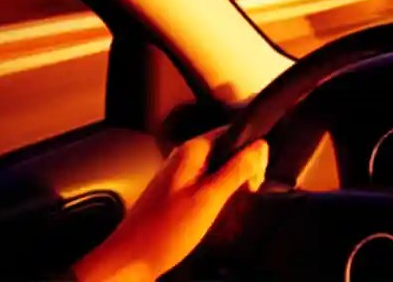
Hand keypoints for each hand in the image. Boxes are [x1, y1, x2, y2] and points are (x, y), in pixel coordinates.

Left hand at [73, 134, 267, 281]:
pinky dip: (219, 195)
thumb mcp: (209, 199)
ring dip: (232, 184)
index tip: (257, 175)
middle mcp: (184, 157)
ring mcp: (180, 174)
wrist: (131, 259)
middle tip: (247, 192)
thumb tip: (261, 147)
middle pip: (227, 150)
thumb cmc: (164, 231)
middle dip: (243, 169)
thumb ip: (237, 170)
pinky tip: (218, 211)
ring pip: (219, 168)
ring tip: (231, 205)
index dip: (251, 151)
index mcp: (191, 151)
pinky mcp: (178, 191)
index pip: (233, 132)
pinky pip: (208, 183)